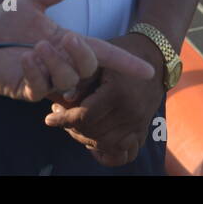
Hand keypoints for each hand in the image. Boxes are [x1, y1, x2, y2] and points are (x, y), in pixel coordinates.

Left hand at [0, 0, 153, 101]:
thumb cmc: (6, 19)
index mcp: (67, 43)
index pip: (102, 53)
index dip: (124, 62)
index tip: (147, 70)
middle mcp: (60, 63)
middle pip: (88, 68)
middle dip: (80, 54)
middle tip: (63, 39)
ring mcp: (45, 79)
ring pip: (67, 79)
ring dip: (55, 62)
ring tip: (36, 46)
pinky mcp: (26, 90)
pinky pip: (40, 89)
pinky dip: (35, 72)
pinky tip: (24, 58)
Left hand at [43, 32, 165, 166]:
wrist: (153, 54)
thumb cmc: (121, 51)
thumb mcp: (98, 57)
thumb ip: (80, 79)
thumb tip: (62, 98)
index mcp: (118, 92)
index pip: (85, 116)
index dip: (64, 119)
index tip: (49, 118)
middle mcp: (131, 111)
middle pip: (94, 133)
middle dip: (72, 128)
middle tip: (61, 117)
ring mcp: (140, 122)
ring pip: (107, 144)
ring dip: (87, 139)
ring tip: (76, 126)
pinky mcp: (144, 129)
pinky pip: (126, 152)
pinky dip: (109, 150)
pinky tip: (95, 139)